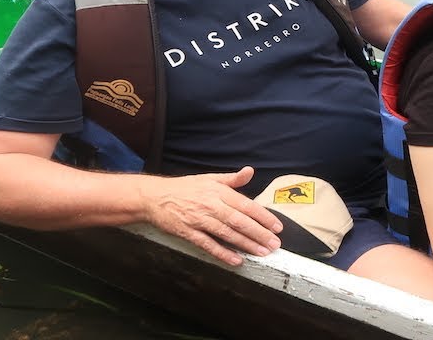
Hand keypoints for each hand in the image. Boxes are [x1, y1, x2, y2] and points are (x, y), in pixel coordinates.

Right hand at [140, 166, 282, 265]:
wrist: (155, 197)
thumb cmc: (185, 188)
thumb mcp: (209, 178)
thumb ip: (232, 179)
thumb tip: (250, 171)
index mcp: (218, 191)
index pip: (246, 205)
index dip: (263, 217)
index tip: (277, 227)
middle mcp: (211, 205)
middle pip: (239, 221)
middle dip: (259, 233)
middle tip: (275, 244)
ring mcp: (199, 220)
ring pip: (227, 234)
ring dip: (246, 244)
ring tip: (262, 252)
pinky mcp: (188, 233)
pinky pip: (208, 245)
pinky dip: (222, 253)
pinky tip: (236, 260)